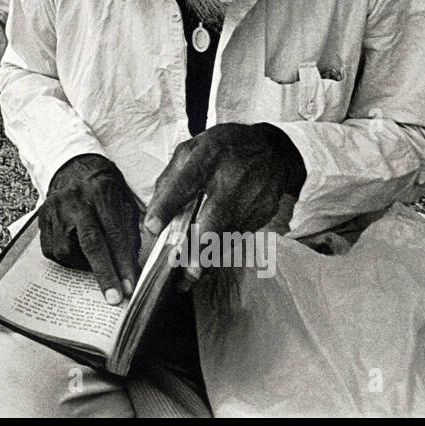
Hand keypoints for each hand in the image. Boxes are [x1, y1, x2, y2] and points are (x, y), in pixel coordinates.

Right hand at [39, 154, 140, 304]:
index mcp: (102, 192)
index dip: (123, 263)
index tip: (130, 288)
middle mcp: (75, 200)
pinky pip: (52, 250)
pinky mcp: (41, 218)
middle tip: (113, 298)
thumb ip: (129, 235)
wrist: (75, 169)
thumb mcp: (124, 206)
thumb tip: (131, 273)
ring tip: (95, 260)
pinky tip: (77, 253)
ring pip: (67, 251)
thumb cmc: (106, 192)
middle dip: (103, 273)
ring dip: (83, 265)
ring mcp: (54, 209)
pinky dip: (67, 258)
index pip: (114, 233)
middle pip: (89, 242)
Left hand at [144, 123, 306, 278]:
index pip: (185, 183)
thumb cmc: (224, 150)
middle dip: (195, 245)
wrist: (272, 150)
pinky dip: (220, 249)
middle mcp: (233, 178)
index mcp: (209, 156)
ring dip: (205, 256)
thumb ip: (170, 179)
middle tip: (177, 266)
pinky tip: (207, 256)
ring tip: (187, 275)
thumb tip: (153, 212)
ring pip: (226, 235)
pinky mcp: (263, 213)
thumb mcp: (192, 150)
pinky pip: (237, 237)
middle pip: (214, 217)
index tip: (152, 227)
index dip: (167, 206)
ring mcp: (252, 198)